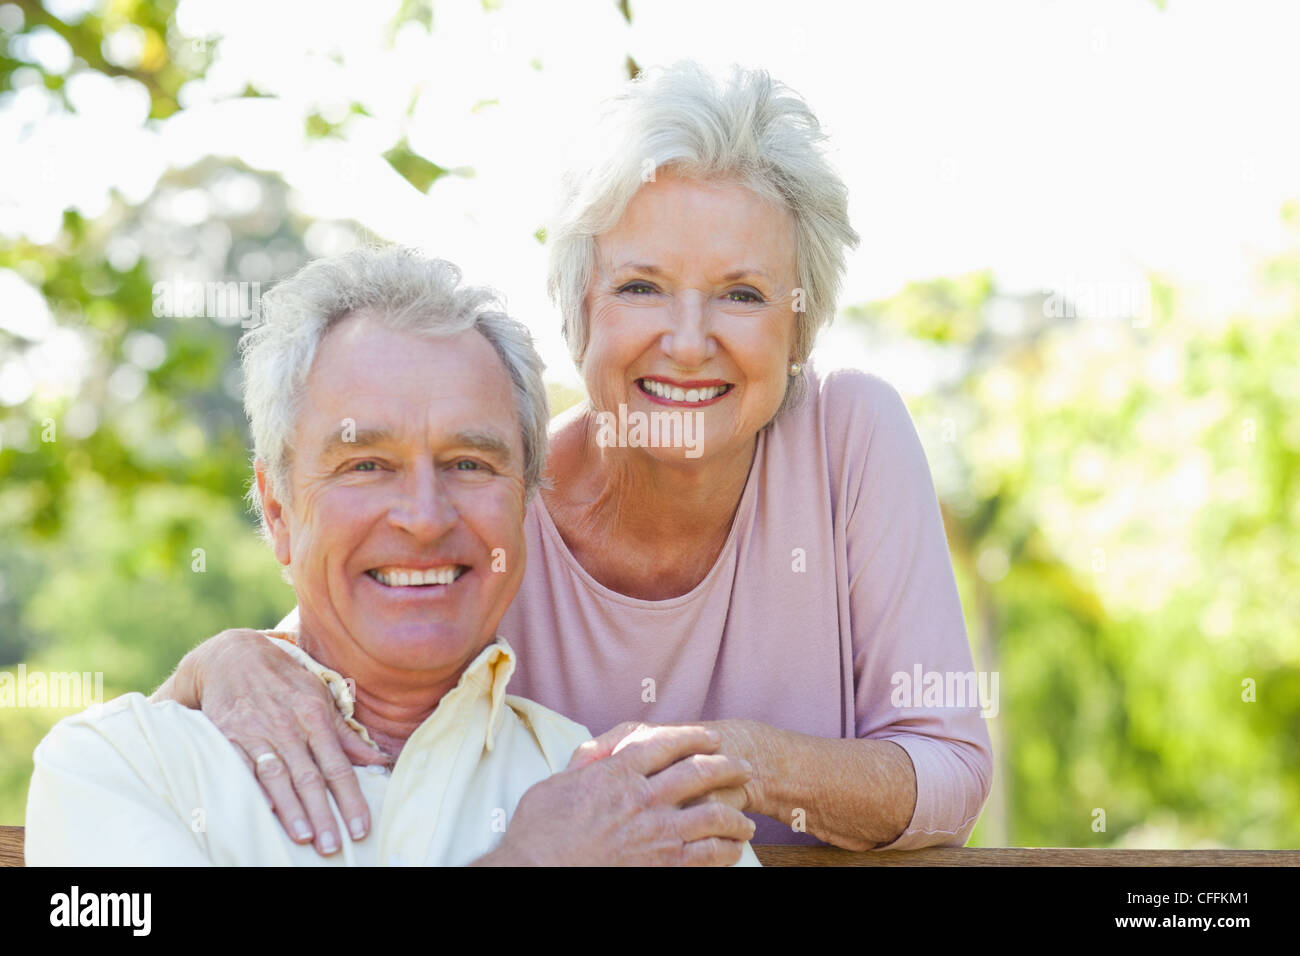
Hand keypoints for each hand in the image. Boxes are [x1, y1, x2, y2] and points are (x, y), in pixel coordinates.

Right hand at [160, 628, 388, 855]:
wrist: (232, 656)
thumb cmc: (284, 681)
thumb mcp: (319, 697)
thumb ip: (346, 733)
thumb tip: (378, 760)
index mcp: (315, 717)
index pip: (338, 766)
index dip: (351, 799)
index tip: (361, 829)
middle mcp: (289, 727)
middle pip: (310, 777)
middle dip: (324, 814)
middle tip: (333, 847)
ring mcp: (257, 732)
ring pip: (278, 777)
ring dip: (291, 809)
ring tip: (304, 837)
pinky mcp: (228, 737)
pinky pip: (241, 767)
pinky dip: (252, 788)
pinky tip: (263, 811)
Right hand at [479, 724, 756, 865]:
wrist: (535, 871)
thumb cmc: (537, 831)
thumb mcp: (555, 783)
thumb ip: (584, 766)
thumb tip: (598, 755)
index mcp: (617, 772)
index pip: (667, 743)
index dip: (694, 737)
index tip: (711, 738)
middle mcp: (642, 797)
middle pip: (700, 772)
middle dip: (729, 767)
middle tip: (744, 768)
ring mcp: (655, 831)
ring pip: (712, 814)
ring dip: (735, 816)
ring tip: (746, 820)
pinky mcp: (661, 864)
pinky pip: (707, 854)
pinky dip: (725, 850)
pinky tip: (732, 851)